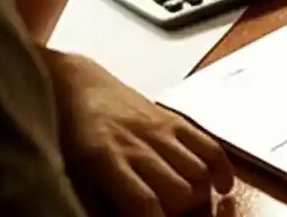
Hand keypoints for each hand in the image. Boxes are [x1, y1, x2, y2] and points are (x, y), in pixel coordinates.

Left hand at [44, 50, 234, 215]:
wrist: (72, 83)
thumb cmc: (65, 131)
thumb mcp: (71, 171)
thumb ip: (97, 200)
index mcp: (105, 159)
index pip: (143, 202)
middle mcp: (138, 144)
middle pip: (179, 191)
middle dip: (182, 214)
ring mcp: (160, 130)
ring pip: (197, 172)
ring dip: (198, 197)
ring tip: (191, 208)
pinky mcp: (174, 119)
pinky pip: (209, 146)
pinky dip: (221, 170)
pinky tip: (221, 187)